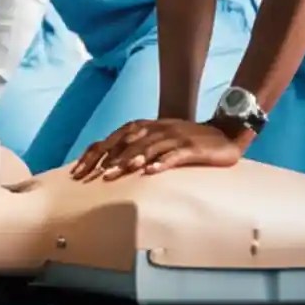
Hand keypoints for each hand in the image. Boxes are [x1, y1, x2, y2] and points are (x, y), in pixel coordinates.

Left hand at [71, 118, 244, 180]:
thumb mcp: (160, 139)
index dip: (96, 153)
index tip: (80, 171)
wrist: (225, 133)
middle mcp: (158, 129)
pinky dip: (161, 163)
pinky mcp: (192, 148)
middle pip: (127, 142)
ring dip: (131, 161)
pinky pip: (174, 156)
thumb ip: (138, 146)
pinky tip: (150, 173)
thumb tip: (109, 162)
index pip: (114, 137)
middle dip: (109, 159)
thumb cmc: (187, 139)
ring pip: (148, 148)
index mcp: (147, 127)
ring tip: (117, 174)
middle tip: (94, 177)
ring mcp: (175, 137)